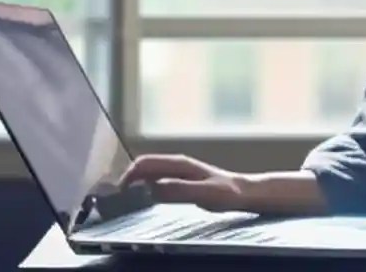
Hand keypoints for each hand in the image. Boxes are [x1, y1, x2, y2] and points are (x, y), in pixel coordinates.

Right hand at [119, 154, 249, 212]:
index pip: (144, 163)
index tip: (122, 193)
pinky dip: (147, 188)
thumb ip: (180, 189)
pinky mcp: (181, 179)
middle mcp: (176, 164)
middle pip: (143, 166)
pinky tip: (148, 201)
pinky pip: (158, 180)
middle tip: (123, 200)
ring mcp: (178, 171)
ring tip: (131, 201)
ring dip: (137, 183)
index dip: (129, 175)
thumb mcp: (205, 193)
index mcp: (179, 164)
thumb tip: (154, 188)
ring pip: (149, 173)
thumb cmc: (227, 193)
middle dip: (129, 179)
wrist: (243, 192)